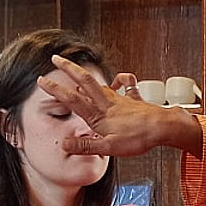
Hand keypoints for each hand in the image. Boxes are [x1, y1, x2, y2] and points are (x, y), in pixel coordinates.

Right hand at [38, 56, 201, 156]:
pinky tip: (119, 80)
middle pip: (85, 81)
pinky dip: (122, 81)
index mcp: (98, 115)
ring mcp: (121, 100)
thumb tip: (63, 145)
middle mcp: (107, 103)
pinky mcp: (133, 101)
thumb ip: (85, 145)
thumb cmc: (138, 138)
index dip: (56, 90)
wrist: (163, 127)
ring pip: (100, 83)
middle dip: (69, 68)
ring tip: (77, 72)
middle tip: (56, 58)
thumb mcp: (109, 147)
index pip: (72, 99)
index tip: (42, 80)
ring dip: (87, 76)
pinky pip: (126, 87)